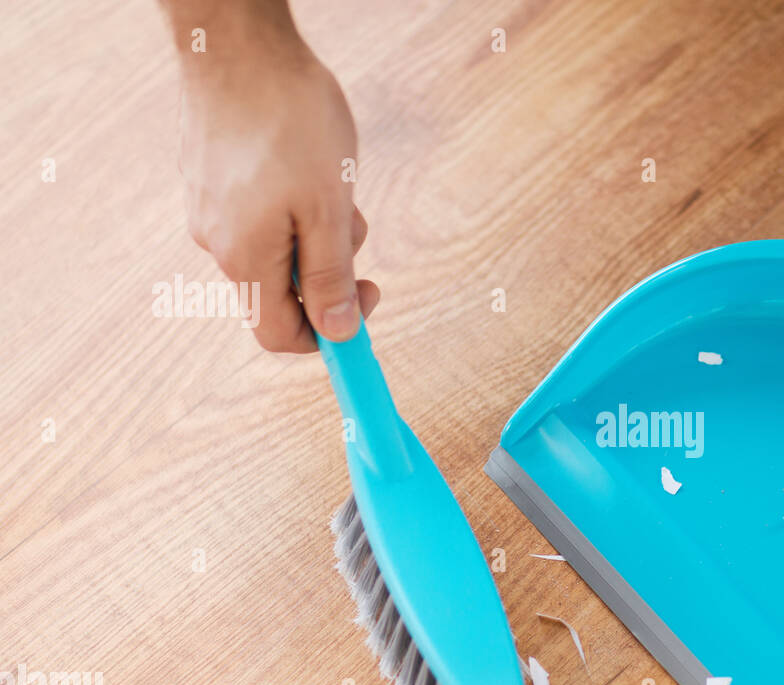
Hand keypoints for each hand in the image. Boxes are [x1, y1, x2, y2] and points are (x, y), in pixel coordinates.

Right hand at [174, 10, 378, 350]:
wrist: (236, 42)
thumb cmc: (289, 122)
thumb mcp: (328, 209)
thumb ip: (330, 277)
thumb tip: (336, 333)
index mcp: (243, 259)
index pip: (279, 333)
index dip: (326, 335)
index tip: (366, 301)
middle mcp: (215, 241)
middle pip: (282, 288)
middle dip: (329, 268)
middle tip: (354, 224)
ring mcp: (208, 206)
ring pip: (276, 246)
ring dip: (316, 230)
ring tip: (333, 180)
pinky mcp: (209, 177)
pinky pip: (260, 213)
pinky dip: (293, 203)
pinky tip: (305, 159)